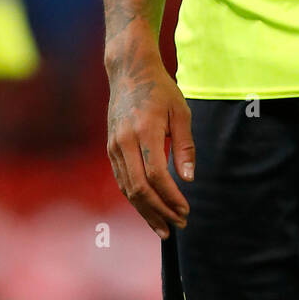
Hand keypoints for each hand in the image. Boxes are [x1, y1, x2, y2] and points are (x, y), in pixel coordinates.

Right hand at [106, 40, 195, 239]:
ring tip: (164, 227)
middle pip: (139, 188)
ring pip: (127, 188)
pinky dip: (135, 198)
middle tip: (177, 226)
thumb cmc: (160, 90)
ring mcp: (114, 146)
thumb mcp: (181, 111)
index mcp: (145, 131)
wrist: (129, 72)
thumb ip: (185, 146)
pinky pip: (122, 180)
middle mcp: (125, 142)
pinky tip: (149, 208)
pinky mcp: (111, 148)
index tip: (185, 210)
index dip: (170, 197)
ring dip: (146, 210)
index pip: (156, 175)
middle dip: (158, 211)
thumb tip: (188, 179)